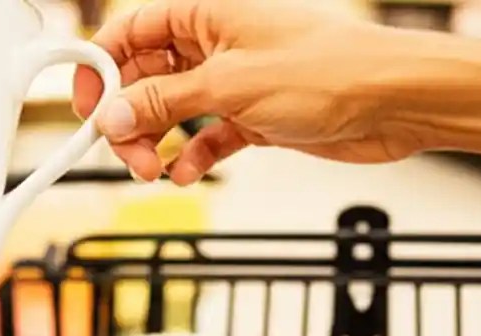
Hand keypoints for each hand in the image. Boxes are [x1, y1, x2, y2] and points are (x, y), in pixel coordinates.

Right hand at [72, 0, 426, 183]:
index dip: (100, 69)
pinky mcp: (253, 115)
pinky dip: (191, 157)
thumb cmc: (330, 71)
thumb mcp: (228, 86)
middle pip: (144, 78)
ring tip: (155, 169)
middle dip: (127, 116)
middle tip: (125, 151)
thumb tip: (111, 113)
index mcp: (205, 14)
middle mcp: (216, 44)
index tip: (86, 107)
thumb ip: (163, 101)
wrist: (394, 101)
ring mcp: (234, 81)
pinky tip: (187, 175)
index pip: (130, 34)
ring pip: (171, 111)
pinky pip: (204, 137)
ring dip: (155, 142)